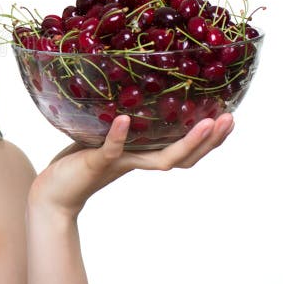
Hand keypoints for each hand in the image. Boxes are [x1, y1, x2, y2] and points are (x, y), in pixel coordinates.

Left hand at [28, 113, 234, 218]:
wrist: (52, 192)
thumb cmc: (79, 161)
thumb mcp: (104, 136)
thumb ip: (122, 123)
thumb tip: (134, 91)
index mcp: (142, 155)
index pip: (184, 151)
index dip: (209, 139)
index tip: (229, 117)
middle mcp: (137, 161)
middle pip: (183, 157)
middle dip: (209, 141)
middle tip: (229, 119)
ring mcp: (119, 163)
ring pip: (159, 159)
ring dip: (185, 143)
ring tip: (204, 123)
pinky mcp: (96, 162)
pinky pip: (111, 149)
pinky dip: (118, 135)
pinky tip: (124, 119)